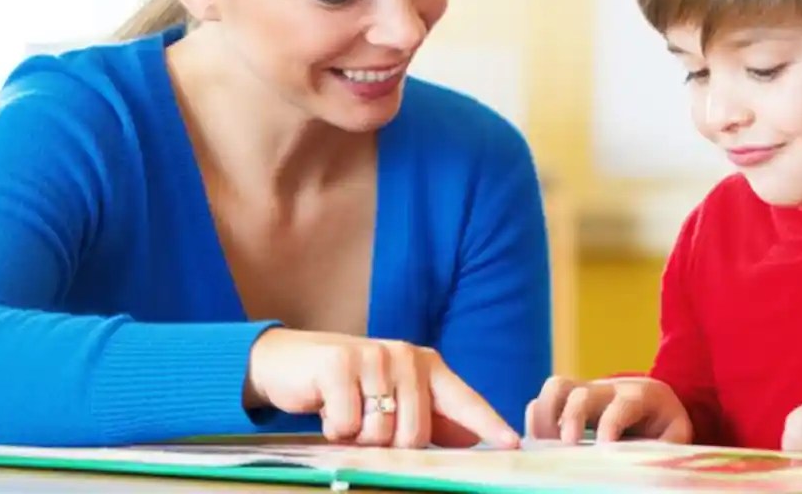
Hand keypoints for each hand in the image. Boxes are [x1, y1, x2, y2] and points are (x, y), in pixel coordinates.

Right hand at [244, 328, 519, 449]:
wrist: (289, 362)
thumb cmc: (348, 386)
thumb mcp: (391, 398)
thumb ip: (430, 417)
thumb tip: (470, 440)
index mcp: (426, 365)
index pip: (463, 400)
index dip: (488, 424)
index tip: (513, 445)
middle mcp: (405, 356)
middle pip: (416, 433)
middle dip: (389, 444)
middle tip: (367, 425)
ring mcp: (373, 357)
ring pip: (381, 434)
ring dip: (358, 437)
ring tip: (347, 412)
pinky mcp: (340, 364)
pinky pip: (348, 424)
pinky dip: (335, 428)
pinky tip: (328, 407)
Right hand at [525, 376, 691, 443]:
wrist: (653, 402)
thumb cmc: (664, 425)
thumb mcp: (675, 436)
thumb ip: (665, 448)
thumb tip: (649, 468)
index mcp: (640, 396)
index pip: (623, 404)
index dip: (611, 422)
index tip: (603, 446)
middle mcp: (608, 389)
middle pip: (582, 392)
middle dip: (572, 417)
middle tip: (567, 445)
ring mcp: (584, 391)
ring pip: (556, 387)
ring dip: (545, 415)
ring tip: (542, 446)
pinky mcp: (567, 400)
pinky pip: (543, 400)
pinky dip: (536, 421)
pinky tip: (537, 447)